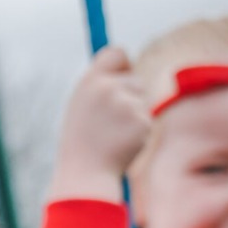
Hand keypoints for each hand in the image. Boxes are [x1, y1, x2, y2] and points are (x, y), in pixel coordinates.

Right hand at [47, 46, 151, 202]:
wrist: (86, 174)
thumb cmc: (81, 142)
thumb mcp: (82, 106)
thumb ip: (100, 86)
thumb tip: (125, 68)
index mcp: (90, 82)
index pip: (116, 53)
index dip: (123, 64)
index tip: (123, 74)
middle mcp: (108, 88)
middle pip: (135, 79)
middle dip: (131, 96)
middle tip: (115, 118)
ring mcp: (126, 105)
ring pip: (143, 100)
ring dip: (135, 114)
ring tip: (114, 133)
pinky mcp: (142, 122)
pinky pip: (146, 120)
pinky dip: (138, 132)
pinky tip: (122, 144)